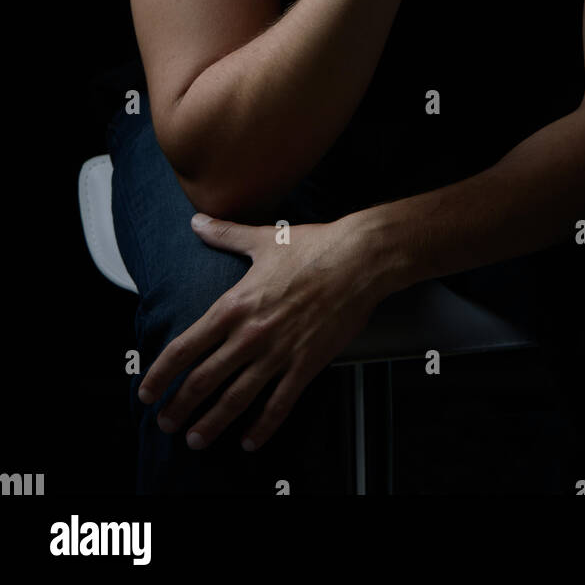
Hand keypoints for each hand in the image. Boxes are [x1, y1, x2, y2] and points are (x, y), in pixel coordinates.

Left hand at [137, 211, 380, 452]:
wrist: (359, 259)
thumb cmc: (312, 247)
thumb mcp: (263, 239)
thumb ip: (225, 235)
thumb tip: (196, 221)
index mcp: (235, 305)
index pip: (185, 347)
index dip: (160, 374)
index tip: (146, 392)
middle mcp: (251, 334)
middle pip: (203, 380)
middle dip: (179, 407)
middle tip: (165, 424)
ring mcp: (278, 352)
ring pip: (236, 399)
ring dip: (211, 424)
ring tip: (196, 440)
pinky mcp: (306, 365)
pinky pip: (279, 405)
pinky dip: (262, 428)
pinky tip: (249, 442)